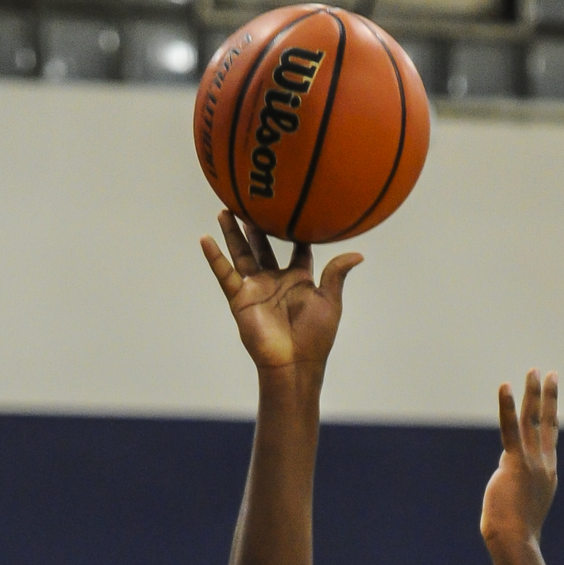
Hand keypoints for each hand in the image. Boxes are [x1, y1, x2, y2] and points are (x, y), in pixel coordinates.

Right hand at [200, 212, 359, 374]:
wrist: (294, 363)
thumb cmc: (316, 337)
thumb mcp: (331, 302)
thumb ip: (337, 274)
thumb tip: (358, 254)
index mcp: (298, 280)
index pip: (297, 250)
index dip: (297, 232)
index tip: (295, 209)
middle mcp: (275, 280)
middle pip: (263, 246)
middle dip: (257, 226)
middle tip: (251, 202)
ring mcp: (256, 288)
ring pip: (242, 254)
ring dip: (233, 233)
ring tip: (225, 209)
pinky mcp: (240, 298)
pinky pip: (225, 274)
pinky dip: (214, 257)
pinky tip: (205, 238)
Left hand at [480, 371, 557, 557]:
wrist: (516, 543)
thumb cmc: (513, 534)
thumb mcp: (517, 506)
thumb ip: (512, 486)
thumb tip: (503, 479)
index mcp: (547, 475)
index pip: (548, 440)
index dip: (550, 418)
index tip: (551, 401)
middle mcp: (544, 465)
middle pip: (548, 423)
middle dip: (548, 397)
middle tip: (549, 374)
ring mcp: (531, 463)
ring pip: (533, 420)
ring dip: (533, 393)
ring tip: (533, 370)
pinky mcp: (515, 463)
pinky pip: (510, 429)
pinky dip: (506, 407)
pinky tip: (505, 387)